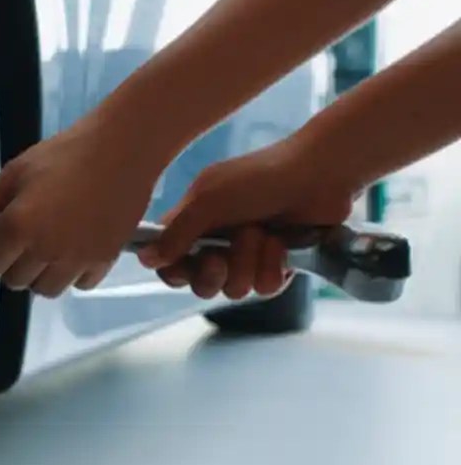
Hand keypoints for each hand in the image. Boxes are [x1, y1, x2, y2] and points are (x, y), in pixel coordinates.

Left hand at [0, 119, 164, 295]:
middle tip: (17, 241)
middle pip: (14, 281)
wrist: (122, 149)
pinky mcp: (105, 261)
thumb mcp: (17, 172)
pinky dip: (73, 274)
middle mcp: (46, 250)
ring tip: (44, 247)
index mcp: (19, 227)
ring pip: (46, 289)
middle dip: (10, 264)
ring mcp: (77, 259)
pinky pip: (80, 284)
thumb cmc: (68, 154)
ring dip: (39, 274)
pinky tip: (72, 249)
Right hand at [138, 139, 353, 299]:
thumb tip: (145, 260)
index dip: (173, 271)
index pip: (170, 260)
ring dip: (248, 263)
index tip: (183, 267)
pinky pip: (265, 288)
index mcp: (195, 222)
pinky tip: (282, 245)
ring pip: (235, 289)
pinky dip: (273, 268)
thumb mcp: (208, 200)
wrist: (319, 175)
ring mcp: (249, 255)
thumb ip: (176, 233)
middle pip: (200, 284)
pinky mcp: (278, 264)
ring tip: (262, 235)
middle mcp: (218, 241)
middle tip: (221, 257)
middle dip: (212, 274)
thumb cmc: (259, 179)